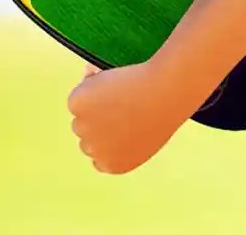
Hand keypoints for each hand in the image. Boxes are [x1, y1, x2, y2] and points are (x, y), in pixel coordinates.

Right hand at [67, 60, 196, 174]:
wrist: (167, 91)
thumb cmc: (167, 108)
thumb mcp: (148, 133)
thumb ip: (123, 133)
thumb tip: (99, 111)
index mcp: (114, 164)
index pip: (96, 155)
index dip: (105, 134)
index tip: (117, 120)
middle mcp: (95, 151)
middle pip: (83, 130)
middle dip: (97, 115)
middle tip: (122, 98)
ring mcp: (83, 128)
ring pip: (81, 109)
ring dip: (94, 99)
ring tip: (124, 90)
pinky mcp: (78, 105)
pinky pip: (81, 91)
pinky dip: (92, 83)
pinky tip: (116, 82)